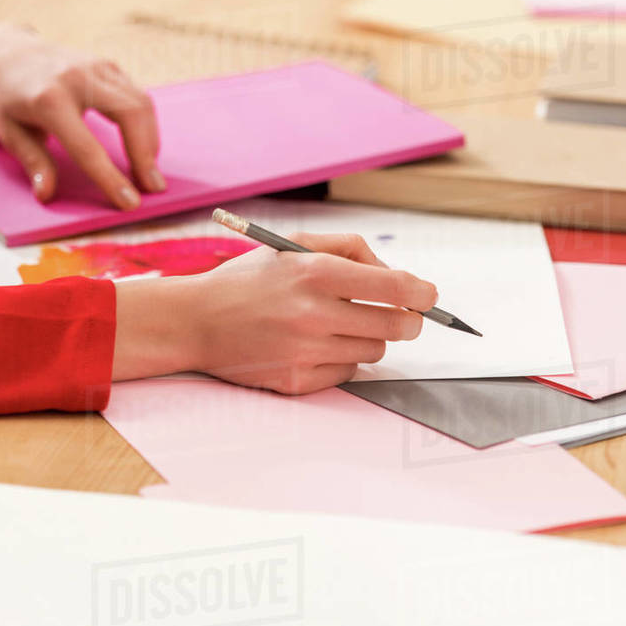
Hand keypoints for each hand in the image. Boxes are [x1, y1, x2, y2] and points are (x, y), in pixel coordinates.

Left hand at [0, 24, 163, 208]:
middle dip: (146, 154)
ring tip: (149, 170)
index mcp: (49, 100)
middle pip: (130, 114)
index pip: (87, 147)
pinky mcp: (107, 65)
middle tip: (153, 187)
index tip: (129, 202)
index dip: (110, 178)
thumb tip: (46, 194)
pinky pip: (136, 94)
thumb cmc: (4, 96)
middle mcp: (78, 78)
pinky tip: (143, 145)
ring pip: (140, 102)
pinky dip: (145, 123)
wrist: (4, 50)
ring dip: (151, 140)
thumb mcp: (9, 132)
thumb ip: (34, 163)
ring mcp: (96, 67)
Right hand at [112, 232, 437, 393]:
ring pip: (374, 351)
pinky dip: (342, 360)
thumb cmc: (249, 279)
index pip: (396, 288)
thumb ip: (351, 249)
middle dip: (407, 320)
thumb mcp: (295, 245)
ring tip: (337, 324)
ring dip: (368, 338)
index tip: (429, 296)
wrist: (196, 320)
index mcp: (317, 273)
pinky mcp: (298, 381)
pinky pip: (347, 374)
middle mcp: (314, 313)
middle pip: (397, 326)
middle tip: (401, 314)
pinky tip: (316, 345)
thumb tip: (396, 275)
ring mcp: (306, 351)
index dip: (423, 294)